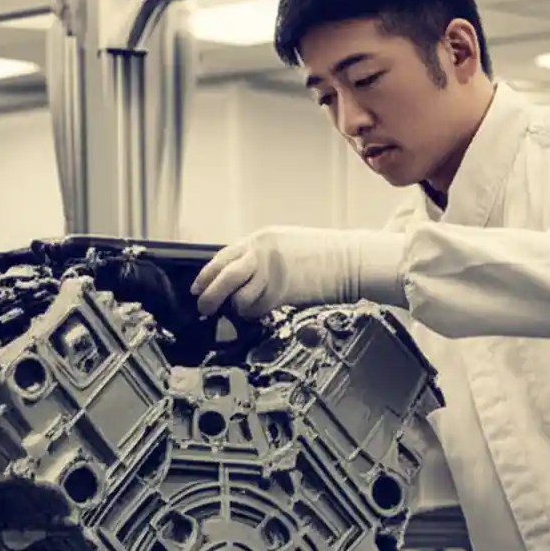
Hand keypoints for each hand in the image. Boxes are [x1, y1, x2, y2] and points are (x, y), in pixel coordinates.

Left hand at [191, 226, 407, 317]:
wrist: (351, 260)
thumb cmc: (326, 254)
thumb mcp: (287, 243)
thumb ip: (262, 255)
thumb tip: (241, 274)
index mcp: (262, 238)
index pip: (223, 256)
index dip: (206, 274)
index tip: (198, 286)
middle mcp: (261, 252)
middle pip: (221, 275)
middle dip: (208, 294)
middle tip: (204, 307)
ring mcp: (271, 271)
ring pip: (236, 295)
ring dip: (237, 307)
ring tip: (243, 310)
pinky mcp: (281, 291)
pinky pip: (257, 308)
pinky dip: (255, 313)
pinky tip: (263, 311)